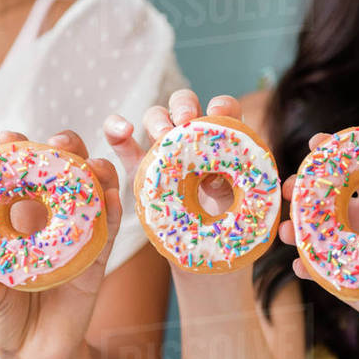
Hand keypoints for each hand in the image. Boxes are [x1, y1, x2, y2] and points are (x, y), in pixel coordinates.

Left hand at [0, 129, 123, 358]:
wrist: (35, 355)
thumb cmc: (4, 320)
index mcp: (13, 221)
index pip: (15, 178)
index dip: (13, 155)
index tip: (6, 137)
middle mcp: (46, 221)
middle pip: (58, 173)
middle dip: (59, 150)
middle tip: (55, 142)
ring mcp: (74, 236)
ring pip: (88, 192)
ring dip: (93, 172)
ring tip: (91, 163)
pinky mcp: (98, 258)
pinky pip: (109, 229)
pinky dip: (114, 210)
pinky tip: (114, 195)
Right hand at [103, 89, 242, 276]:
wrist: (205, 254)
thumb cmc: (230, 226)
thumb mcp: (241, 209)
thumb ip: (237, 193)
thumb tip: (219, 180)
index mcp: (223, 140)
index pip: (224, 109)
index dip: (222, 106)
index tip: (218, 114)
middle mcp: (191, 137)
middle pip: (185, 104)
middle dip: (184, 107)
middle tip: (186, 122)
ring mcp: (163, 149)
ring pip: (156, 116)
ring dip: (157, 118)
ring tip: (161, 135)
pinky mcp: (139, 166)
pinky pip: (122, 142)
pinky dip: (117, 130)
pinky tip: (121, 129)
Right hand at [277, 132, 358, 344]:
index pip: (357, 171)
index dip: (337, 154)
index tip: (318, 142)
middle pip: (325, 198)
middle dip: (302, 188)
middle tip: (291, 187)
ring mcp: (349, 249)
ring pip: (314, 233)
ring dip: (296, 228)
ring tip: (287, 230)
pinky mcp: (343, 279)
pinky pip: (319, 271)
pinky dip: (306, 266)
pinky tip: (299, 265)